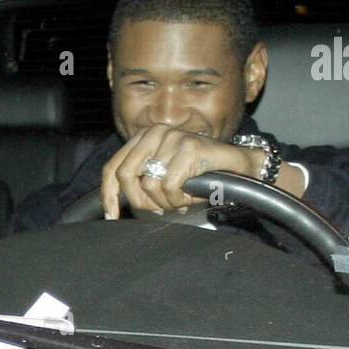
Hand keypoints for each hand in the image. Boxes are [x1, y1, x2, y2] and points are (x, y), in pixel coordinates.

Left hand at [101, 124, 258, 217]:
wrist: (239, 167)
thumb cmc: (201, 175)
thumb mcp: (164, 177)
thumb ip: (141, 182)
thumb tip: (115, 204)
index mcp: (143, 137)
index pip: (113, 167)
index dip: (108, 194)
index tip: (112, 216)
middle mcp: (155, 132)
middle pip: (126, 176)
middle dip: (139, 201)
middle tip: (157, 211)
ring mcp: (172, 137)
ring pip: (149, 184)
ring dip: (165, 202)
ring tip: (181, 199)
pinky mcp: (188, 147)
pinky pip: (169, 186)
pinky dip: (179, 198)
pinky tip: (192, 195)